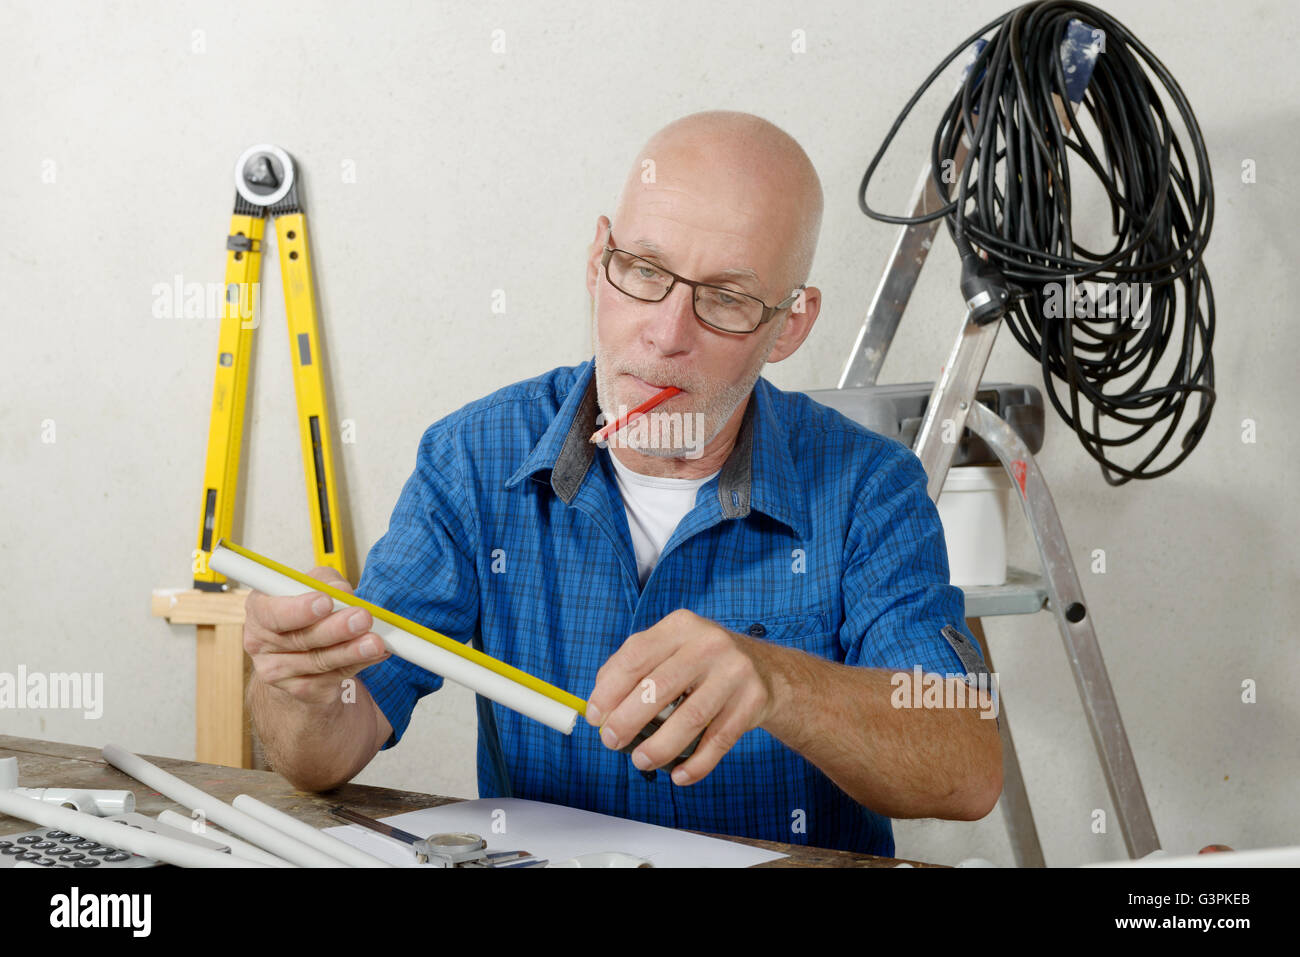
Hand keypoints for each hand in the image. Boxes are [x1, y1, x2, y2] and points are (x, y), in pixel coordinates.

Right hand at [243, 567, 390, 706]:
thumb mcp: (314, 585)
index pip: (271, 613)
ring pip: (320, 661)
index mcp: (260, 611)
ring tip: (375, 642)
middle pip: (300, 638)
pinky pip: (334, 676)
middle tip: (362, 618)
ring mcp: (279, 671)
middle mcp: (262, 643)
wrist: (300, 652)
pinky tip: (374, 654)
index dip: (298, 609)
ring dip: (352, 651)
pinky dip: (359, 663)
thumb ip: (326, 582)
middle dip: (336, 628)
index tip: (325, 602)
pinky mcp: (302, 689)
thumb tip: (342, 593)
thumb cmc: (306, 613)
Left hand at [585, 608, 779, 785]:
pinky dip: (696, 763)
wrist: (766, 671)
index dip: (610, 689)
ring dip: (660, 747)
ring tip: (641, 762)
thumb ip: (634, 668)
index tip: (594, 716)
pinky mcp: (753, 701)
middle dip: (628, 720)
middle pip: (659, 686)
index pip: (636, 655)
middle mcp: (709, 643)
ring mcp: (734, 672)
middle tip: (611, 741)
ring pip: (690, 717)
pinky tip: (679, 776)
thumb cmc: (703, 664)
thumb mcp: (672, 649)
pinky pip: (719, 740)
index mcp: (680, 625)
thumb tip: (599, 705)